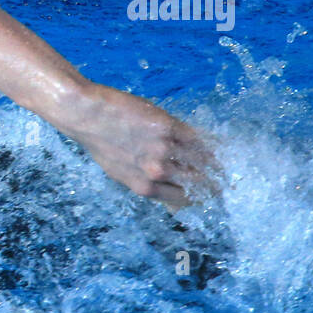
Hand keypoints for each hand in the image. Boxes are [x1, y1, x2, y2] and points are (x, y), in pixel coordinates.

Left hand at [62, 83, 217, 209]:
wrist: (85, 114)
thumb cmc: (100, 142)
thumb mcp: (119, 171)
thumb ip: (144, 181)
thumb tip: (168, 194)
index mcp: (143, 187)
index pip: (184, 198)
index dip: (200, 197)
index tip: (210, 194)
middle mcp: (155, 171)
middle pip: (198, 182)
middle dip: (215, 183)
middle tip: (226, 180)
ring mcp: (163, 148)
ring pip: (202, 159)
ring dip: (217, 162)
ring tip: (224, 162)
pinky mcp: (167, 125)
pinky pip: (197, 137)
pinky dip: (209, 141)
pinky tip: (216, 142)